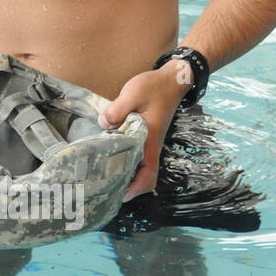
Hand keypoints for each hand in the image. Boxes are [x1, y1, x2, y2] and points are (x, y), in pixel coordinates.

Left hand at [98, 62, 191, 200]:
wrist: (171, 80)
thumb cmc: (154, 87)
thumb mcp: (133, 94)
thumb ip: (118, 109)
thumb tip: (104, 124)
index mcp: (150, 140)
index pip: (148, 173)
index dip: (136, 187)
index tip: (121, 195)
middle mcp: (152, 145)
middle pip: (145, 176)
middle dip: (129, 187)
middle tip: (106, 190)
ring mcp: (149, 141)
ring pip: (140, 167)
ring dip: (127, 175)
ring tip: (105, 178)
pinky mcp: (145, 135)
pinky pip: (137, 155)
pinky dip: (126, 161)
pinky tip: (109, 157)